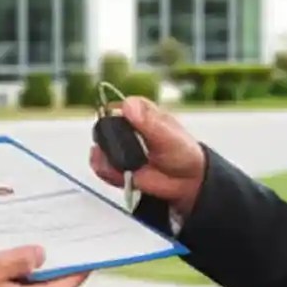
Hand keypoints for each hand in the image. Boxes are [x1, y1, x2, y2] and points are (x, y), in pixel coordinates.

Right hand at [89, 97, 205, 216]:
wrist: (187, 180)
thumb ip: (148, 121)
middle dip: (106, 141)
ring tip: (122, 166)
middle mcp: (126, 128)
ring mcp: (121, 148)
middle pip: (102, 130)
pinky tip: (119, 174)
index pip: (115, 108)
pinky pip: (102, 167)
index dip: (111, 117)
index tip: (119, 130)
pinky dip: (106, 172)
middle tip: (121, 152)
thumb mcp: (168, 134)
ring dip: (105, 159)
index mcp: (139, 112)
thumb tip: (128, 105)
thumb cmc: (182, 150)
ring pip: (99, 149)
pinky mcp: (117, 167)